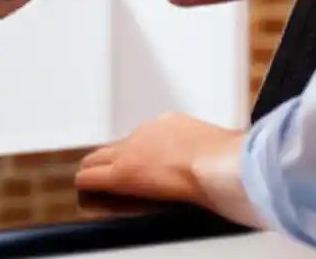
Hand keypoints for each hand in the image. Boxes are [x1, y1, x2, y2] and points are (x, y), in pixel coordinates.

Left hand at [76, 113, 263, 227]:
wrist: (219, 163)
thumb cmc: (229, 159)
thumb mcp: (222, 145)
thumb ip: (212, 148)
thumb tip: (227, 152)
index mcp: (172, 124)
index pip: (145, 138)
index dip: (141, 153)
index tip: (145, 163)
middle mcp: (148, 132)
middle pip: (117, 145)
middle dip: (112, 159)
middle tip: (107, 172)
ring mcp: (132, 151)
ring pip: (99, 157)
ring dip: (97, 169)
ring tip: (94, 180)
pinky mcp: (123, 173)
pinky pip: (92, 176)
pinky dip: (87, 183)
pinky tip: (85, 191)